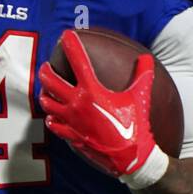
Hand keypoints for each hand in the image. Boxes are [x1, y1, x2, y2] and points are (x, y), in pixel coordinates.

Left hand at [38, 29, 157, 178]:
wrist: (130, 158)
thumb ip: (143, 74)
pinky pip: (53, 124)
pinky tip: (54, 115)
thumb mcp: (140, 97)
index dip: (71, 45)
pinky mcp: (71, 135)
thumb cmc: (135, 126)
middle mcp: (77, 103)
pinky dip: (52, 117)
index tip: (66, 35)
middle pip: (51, 81)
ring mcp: (71, 121)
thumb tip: (147, 57)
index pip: (78, 61)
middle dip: (47, 70)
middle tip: (48, 66)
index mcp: (93, 91)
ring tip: (47, 89)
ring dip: (46, 93)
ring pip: (48, 102)